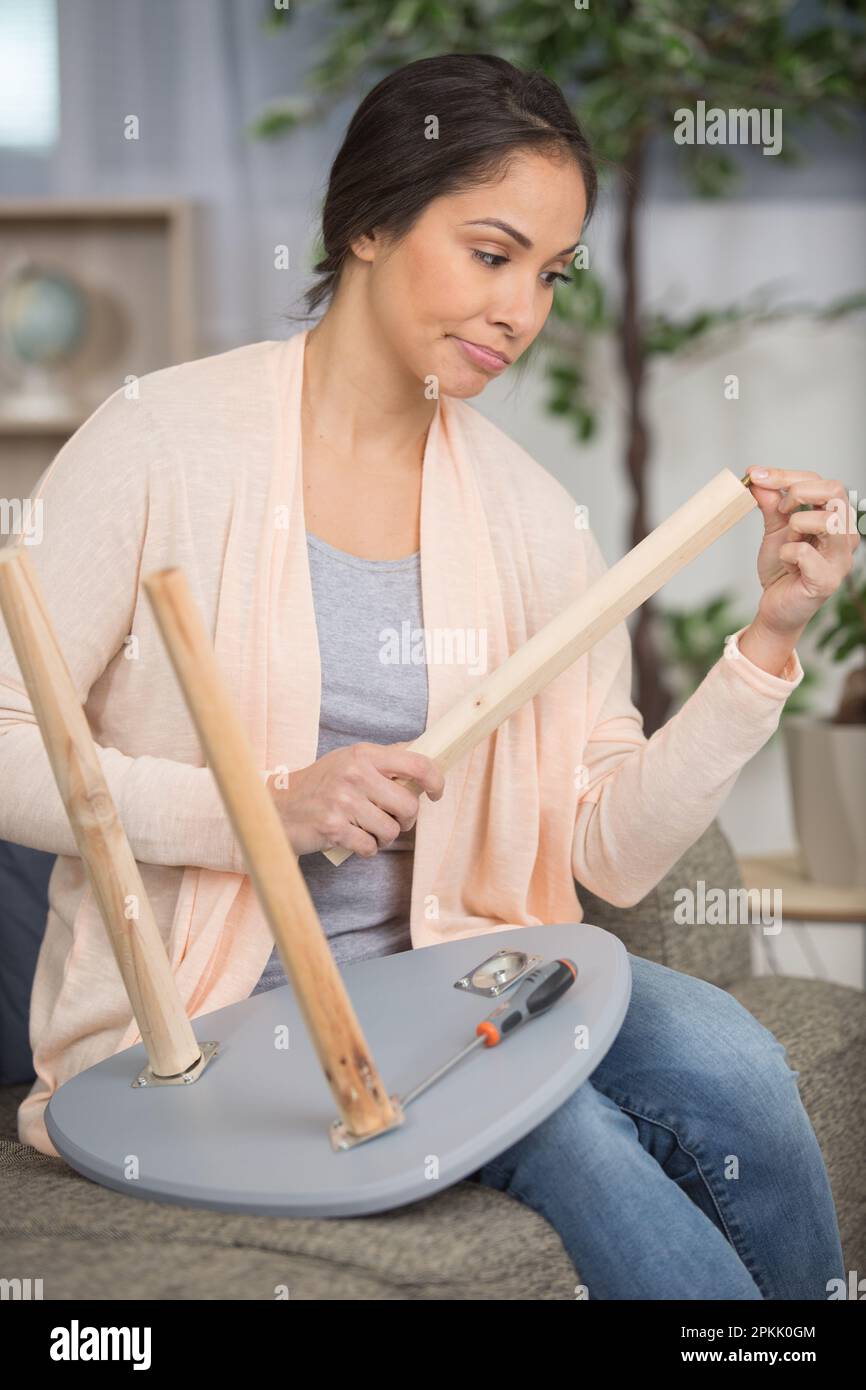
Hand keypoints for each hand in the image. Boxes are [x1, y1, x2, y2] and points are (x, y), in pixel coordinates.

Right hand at [271, 740, 444, 857]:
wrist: (278, 807)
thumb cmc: (320, 784)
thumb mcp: (350, 759)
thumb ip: (386, 757)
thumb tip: (425, 749)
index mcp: (363, 754)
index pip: (417, 764)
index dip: (436, 781)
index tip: (436, 793)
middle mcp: (355, 775)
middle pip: (409, 805)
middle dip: (406, 819)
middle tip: (394, 819)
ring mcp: (343, 802)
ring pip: (391, 830)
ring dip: (384, 836)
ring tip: (367, 828)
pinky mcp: (334, 828)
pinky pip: (370, 847)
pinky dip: (366, 848)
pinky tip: (353, 838)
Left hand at [746, 468, 860, 637]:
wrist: (775, 606)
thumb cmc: (782, 568)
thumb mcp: (774, 529)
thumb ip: (770, 503)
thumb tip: (758, 475)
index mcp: (837, 518)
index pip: (821, 482)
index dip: (786, 475)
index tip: (756, 475)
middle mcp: (846, 535)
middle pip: (835, 491)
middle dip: (797, 493)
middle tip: (778, 511)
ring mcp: (841, 558)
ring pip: (827, 519)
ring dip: (795, 526)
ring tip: (787, 542)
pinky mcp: (827, 580)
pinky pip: (803, 552)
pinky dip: (786, 554)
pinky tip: (788, 565)